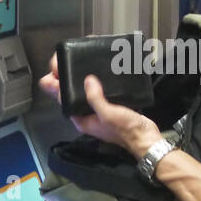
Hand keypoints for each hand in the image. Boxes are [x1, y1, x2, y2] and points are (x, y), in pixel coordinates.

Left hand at [37, 53, 161, 156]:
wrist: (147, 138)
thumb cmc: (126, 130)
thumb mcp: (108, 114)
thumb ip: (95, 98)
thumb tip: (87, 80)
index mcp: (82, 119)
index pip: (63, 99)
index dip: (55, 85)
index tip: (53, 70)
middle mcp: (87, 116)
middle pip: (70, 95)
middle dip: (64, 80)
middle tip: (62, 62)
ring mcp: (98, 112)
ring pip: (83, 93)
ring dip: (78, 80)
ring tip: (74, 63)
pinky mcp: (110, 108)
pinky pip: (97, 93)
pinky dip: (94, 83)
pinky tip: (96, 73)